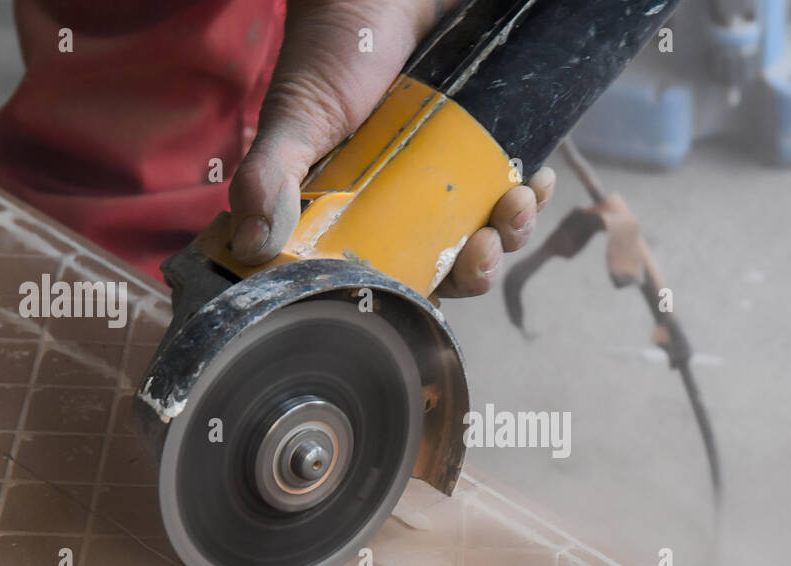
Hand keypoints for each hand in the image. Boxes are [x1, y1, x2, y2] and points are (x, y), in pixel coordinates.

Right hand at [227, 0, 553, 295]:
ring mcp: (447, 173)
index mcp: (358, 211)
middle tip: (484, 245)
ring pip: (490, 228)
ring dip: (513, 231)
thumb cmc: (332, 46)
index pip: (392, 276)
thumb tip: (251, 246)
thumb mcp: (297, 114)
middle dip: (476, 268)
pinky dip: (533, 191)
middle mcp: (405, 200)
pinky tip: (539, 179)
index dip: (419, 294)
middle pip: (450, 264)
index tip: (436, 286)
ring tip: (519, 202)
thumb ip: (272, 175)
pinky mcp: (483, 143)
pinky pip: (515, 183)